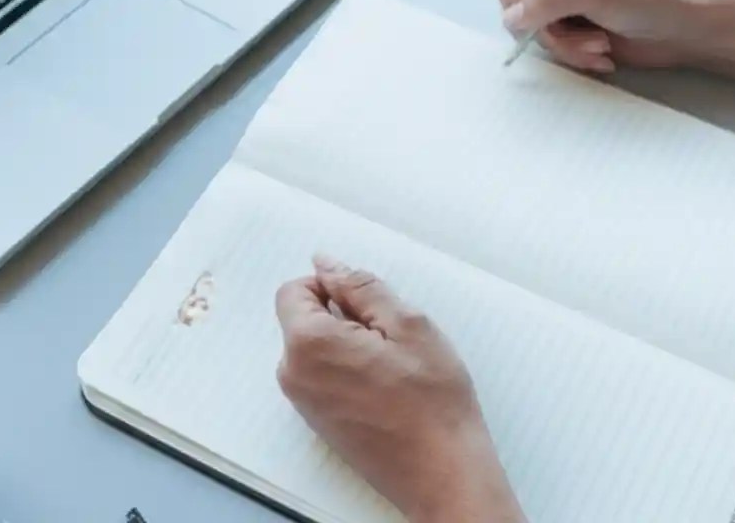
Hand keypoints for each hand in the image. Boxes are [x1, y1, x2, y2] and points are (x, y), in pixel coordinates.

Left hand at [275, 255, 525, 522]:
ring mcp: (303, 402)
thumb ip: (360, 286)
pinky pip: (322, 376)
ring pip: (315, 348)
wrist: (440, 472)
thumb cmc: (431, 400)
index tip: (369, 305)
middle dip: (341, 316)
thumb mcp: (406, 323)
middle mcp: (293, 373)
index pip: (293, 290)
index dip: (330, 286)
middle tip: (390, 338)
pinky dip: (347, 370)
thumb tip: (325, 263)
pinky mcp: (317, 422)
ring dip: (347, 343)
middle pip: (303, 319)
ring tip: (391, 366)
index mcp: (308, 343)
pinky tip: (385, 387)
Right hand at [494, 0, 712, 73]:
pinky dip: (571, 53)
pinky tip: (600, 53)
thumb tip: (510, 18)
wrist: (684, 32)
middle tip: (563, 34)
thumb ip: (549, 1)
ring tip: (598, 46)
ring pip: (529, 24)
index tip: (523, 12)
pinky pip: (547, 42)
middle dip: (540, 22)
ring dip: (562, 43)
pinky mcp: (568, 25)